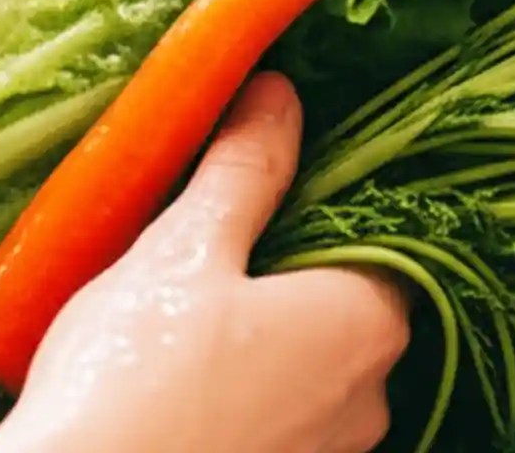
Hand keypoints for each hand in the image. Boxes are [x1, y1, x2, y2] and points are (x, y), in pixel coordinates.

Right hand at [0, 73, 410, 452]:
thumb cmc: (134, 375)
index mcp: (364, 323)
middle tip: (197, 235)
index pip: (380, 237)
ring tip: (171, 303)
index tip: (255, 182)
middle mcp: (366, 396)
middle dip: (276, 263)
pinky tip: (168, 367)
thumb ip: (241, 172)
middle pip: (338, 298)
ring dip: (252, 326)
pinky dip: (234, 380)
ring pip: (301, 359)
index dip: (321, 199)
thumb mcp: (182, 251)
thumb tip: (278, 96)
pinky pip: (271, 409)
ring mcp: (323, 448)